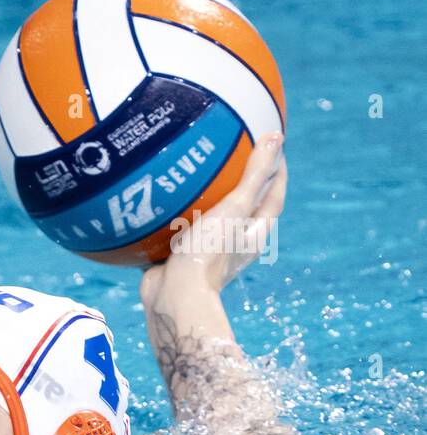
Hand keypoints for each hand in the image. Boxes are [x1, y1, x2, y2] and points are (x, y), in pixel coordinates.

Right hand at [141, 132, 286, 306]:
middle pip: (245, 206)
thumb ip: (254, 175)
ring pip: (210, 219)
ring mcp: (207, 252)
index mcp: (254, 233)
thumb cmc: (209, 253)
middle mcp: (234, 243)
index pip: (274, 194)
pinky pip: (179, 230)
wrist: (173, 296)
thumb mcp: (235, 208)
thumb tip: (276, 138)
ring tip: (191, 172)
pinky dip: (174, 215)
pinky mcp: (181, 258)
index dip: (276, 169)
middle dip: (241, 181)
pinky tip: (158, 201)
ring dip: (204, 198)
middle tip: (231, 152)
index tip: (271, 143)